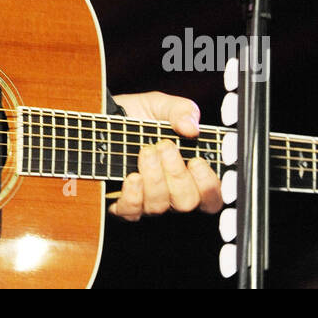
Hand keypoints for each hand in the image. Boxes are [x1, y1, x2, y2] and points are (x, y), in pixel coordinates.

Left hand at [109, 91, 222, 221]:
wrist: (106, 118)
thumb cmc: (140, 116)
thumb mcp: (163, 106)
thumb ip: (183, 111)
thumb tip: (191, 128)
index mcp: (190, 174)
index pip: (212, 197)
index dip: (208, 185)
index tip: (196, 160)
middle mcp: (171, 193)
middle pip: (186, 202)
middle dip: (177, 174)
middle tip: (165, 147)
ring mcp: (147, 200)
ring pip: (159, 206)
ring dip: (154, 177)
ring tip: (146, 151)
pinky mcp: (122, 203)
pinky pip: (132, 212)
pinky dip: (133, 195)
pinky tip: (132, 176)